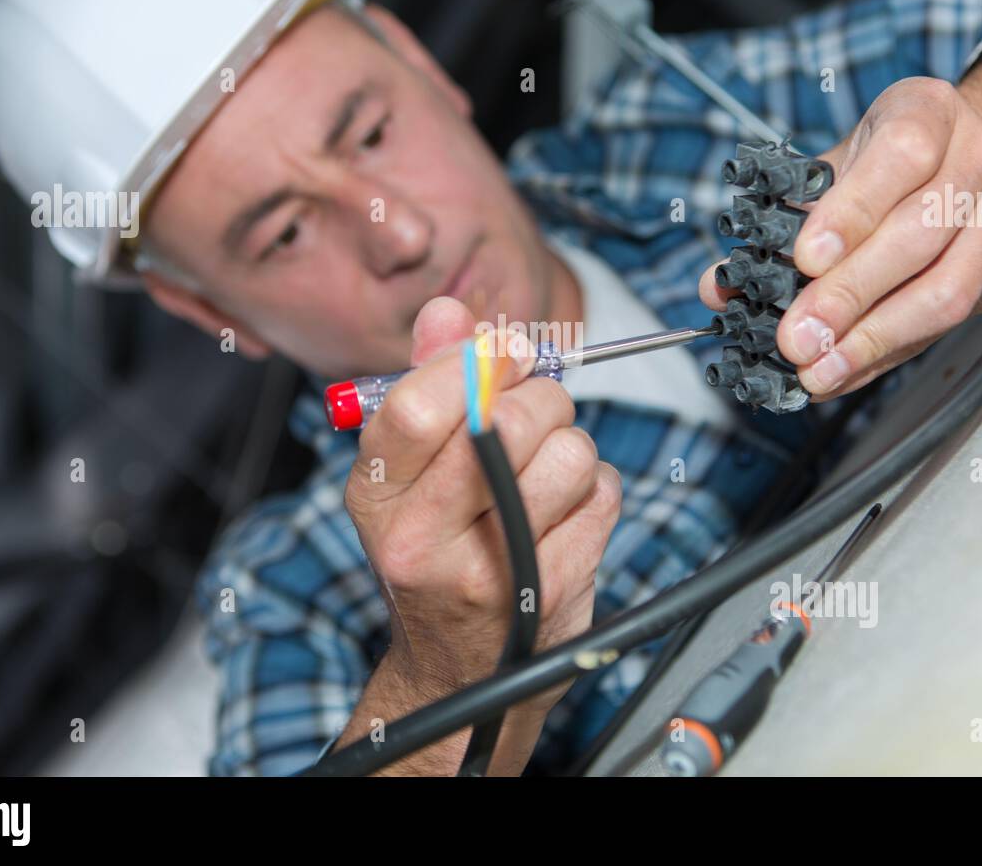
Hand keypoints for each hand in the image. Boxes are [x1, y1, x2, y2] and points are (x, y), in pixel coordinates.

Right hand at [339, 296, 621, 774]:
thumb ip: (427, 380)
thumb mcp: (406, 471)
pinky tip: (565, 512)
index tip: (508, 351)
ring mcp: (490, 569)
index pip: (420, 405)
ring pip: (571, 455)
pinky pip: (606, 495)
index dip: (479, 362)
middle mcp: (421, 538)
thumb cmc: (434, 550)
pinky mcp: (553, 589)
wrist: (458, 670)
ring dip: (572, 448)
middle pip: (508, 422)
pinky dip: (597, 490)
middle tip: (534, 414)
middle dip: (540, 398)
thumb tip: (449, 311)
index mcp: (376, 496)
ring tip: (547, 472)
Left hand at [704, 76, 981, 399]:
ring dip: (873, 338)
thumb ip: (778, 218)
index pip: (903, 156)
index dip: (853, 212)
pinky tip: (842, 371)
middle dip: (850, 293)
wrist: (965, 155)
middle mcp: (978, 158)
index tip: (805, 259)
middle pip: (921, 233)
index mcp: (929, 112)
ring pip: (946, 289)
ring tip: (819, 368)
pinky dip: (885, 355)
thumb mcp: (834, 165)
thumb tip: (720, 286)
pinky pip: (946, 326)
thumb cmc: (887, 158)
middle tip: (797, 335)